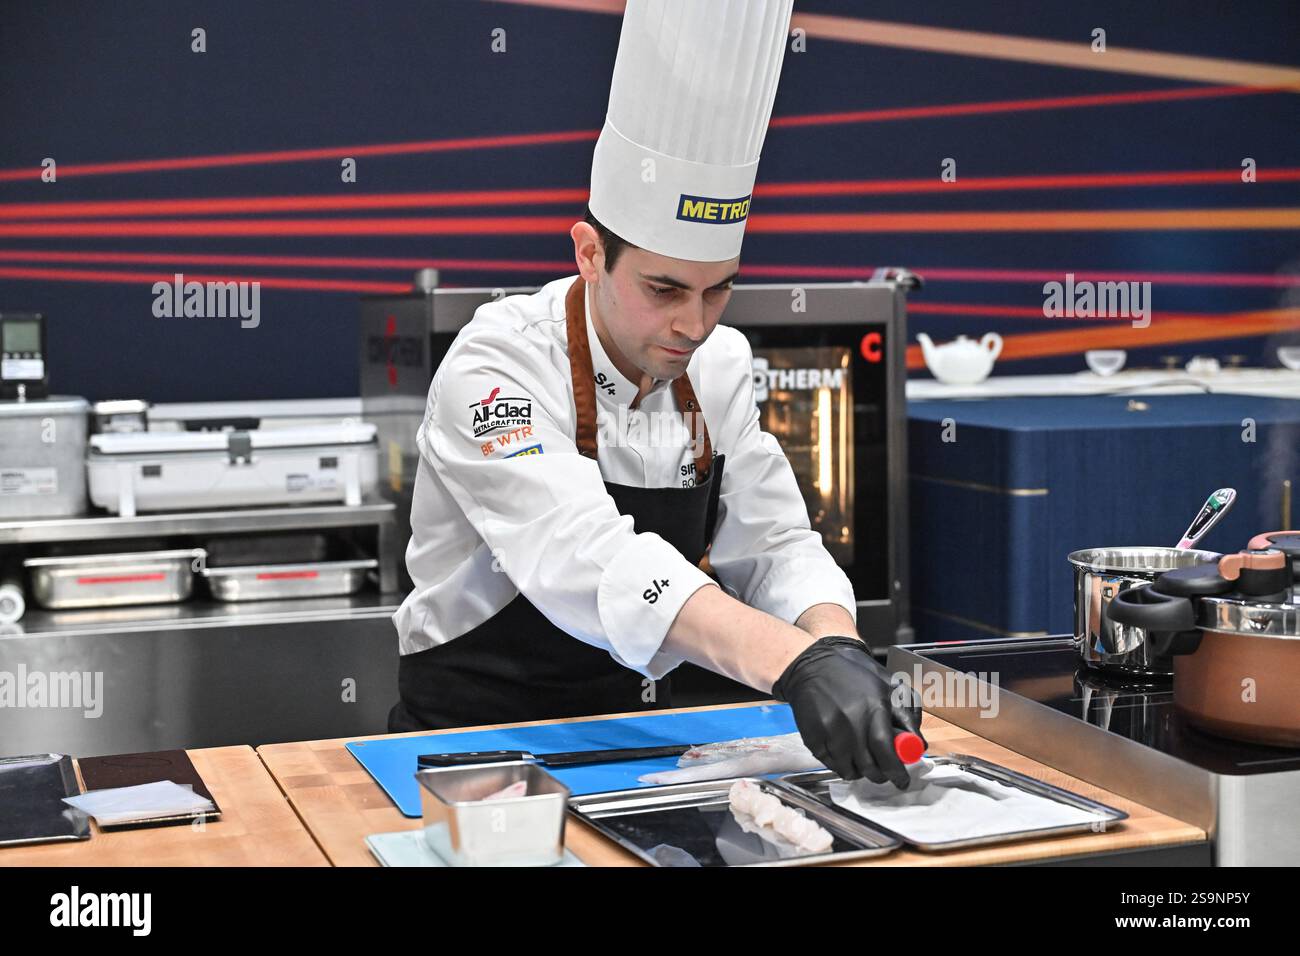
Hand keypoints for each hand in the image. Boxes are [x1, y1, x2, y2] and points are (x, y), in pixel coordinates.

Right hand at [772, 636, 923, 787]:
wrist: (814, 663)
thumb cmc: (855, 673)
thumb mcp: (890, 684)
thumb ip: (908, 714)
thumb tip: (918, 745)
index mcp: (874, 707)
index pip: (886, 751)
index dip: (896, 771)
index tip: (902, 781)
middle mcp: (850, 721)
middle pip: (869, 766)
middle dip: (880, 775)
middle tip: (884, 773)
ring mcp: (829, 731)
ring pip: (849, 770)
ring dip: (860, 772)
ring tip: (863, 761)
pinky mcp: (812, 737)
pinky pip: (830, 764)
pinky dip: (841, 765)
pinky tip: (845, 752)